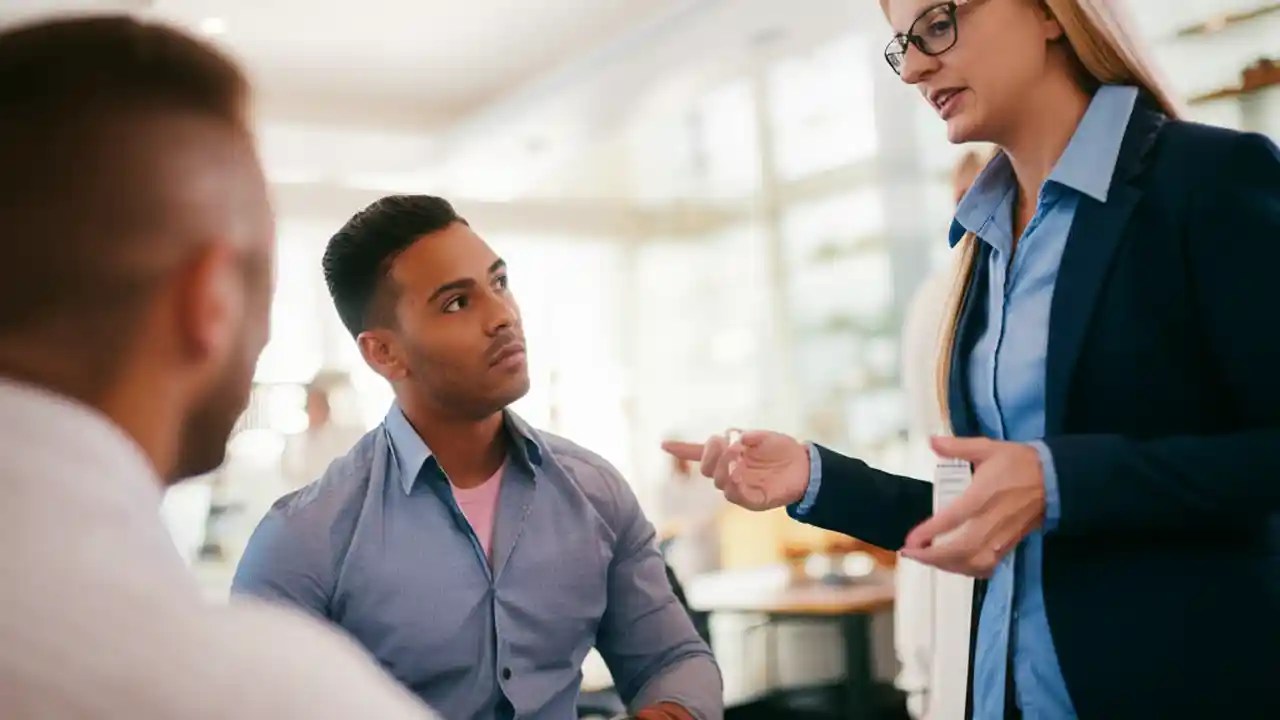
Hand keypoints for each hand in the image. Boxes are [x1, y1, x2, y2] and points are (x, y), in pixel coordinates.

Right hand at [661, 430, 809, 510]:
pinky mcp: (752, 500)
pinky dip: (733, 483)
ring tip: (737, 453)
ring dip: (723, 466)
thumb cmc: (784, 450)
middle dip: (709, 455)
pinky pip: (735, 495)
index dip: (681, 449)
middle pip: (705, 469)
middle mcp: (730, 472)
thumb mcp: (764, 436)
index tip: (663, 444)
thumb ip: (746, 437)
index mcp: (729, 456)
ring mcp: (740, 487)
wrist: (806, 466)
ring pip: (718, 482)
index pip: (700, 453)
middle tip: (724, 442)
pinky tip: (739, 472)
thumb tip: (732, 438)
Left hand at [901, 436, 1045, 577]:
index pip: (953, 519)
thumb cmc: (1020, 463)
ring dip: (946, 566)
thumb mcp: (988, 447)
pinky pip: (986, 566)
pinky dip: (966, 571)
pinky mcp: (1009, 545)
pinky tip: (952, 565)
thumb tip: (931, 441)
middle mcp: (992, 521)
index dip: (929, 532)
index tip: (909, 540)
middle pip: (960, 550)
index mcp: (983, 496)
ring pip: (973, 563)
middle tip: (909, 553)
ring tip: (925, 558)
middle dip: (931, 557)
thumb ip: (957, 447)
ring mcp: (1002, 537)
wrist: (1055, 479)